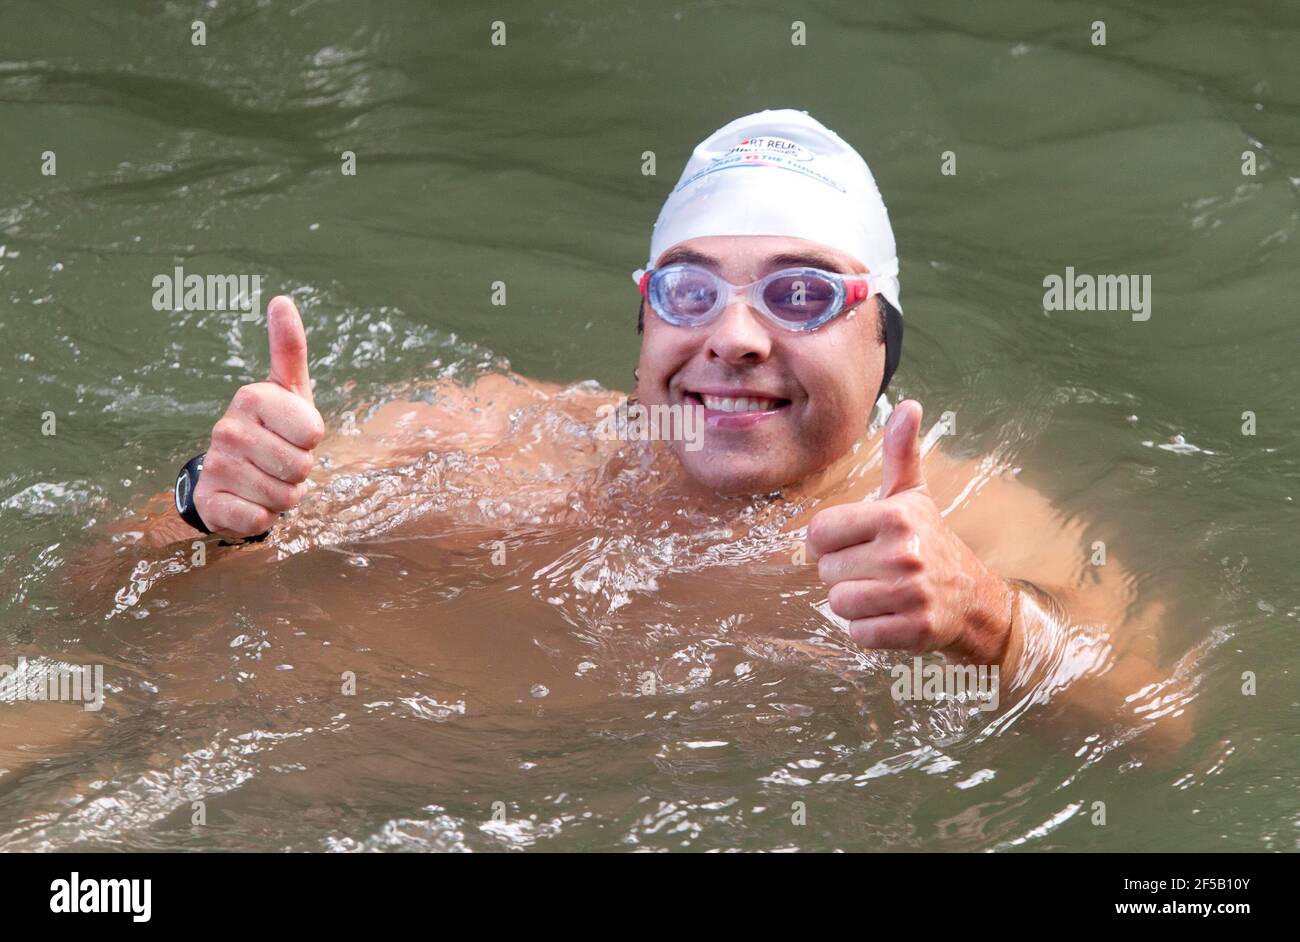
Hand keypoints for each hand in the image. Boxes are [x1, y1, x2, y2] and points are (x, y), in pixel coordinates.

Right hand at [192, 295, 324, 538]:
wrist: (232, 479)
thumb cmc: (274, 430)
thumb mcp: (289, 390)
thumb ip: (289, 348)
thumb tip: (281, 299)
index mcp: (252, 397)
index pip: (313, 432)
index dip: (312, 441)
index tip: (294, 434)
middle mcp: (227, 428)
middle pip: (301, 466)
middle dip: (300, 472)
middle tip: (280, 461)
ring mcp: (216, 465)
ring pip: (285, 496)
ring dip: (284, 495)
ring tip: (266, 479)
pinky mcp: (211, 503)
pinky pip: (260, 520)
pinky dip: (263, 518)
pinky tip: (248, 501)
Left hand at [806, 400, 1012, 663]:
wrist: (975, 600)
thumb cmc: (931, 543)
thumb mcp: (914, 497)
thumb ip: (900, 454)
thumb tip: (909, 405)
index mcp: (894, 517)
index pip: (817, 534)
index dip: (828, 543)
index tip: (855, 544)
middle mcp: (904, 553)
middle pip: (826, 572)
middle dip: (844, 575)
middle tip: (876, 571)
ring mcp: (911, 594)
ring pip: (839, 604)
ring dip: (854, 604)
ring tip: (882, 594)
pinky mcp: (916, 630)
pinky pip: (858, 634)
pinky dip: (868, 631)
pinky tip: (891, 617)